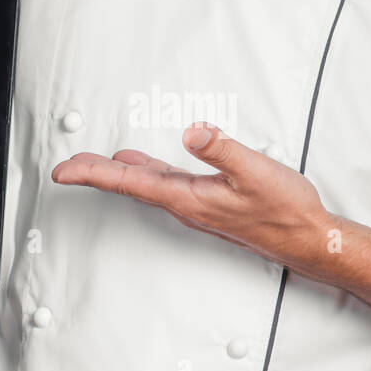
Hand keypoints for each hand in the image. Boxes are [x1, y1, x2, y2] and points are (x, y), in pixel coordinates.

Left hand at [52, 122, 370, 311]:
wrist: (306, 238)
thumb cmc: (284, 211)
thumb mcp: (255, 173)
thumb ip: (222, 150)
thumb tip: (193, 132)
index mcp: (185, 197)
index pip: (127, 182)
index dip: (92, 174)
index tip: (64, 171)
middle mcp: (182, 202)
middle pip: (127, 184)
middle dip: (93, 173)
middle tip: (66, 166)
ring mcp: (192, 202)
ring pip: (143, 183)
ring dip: (114, 172)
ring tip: (90, 162)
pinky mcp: (204, 199)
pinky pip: (163, 182)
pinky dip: (143, 170)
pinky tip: (138, 163)